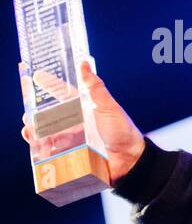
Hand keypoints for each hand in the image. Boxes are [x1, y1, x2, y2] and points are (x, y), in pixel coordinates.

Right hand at [20, 58, 145, 184]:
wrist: (131, 160)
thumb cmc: (122, 131)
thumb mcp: (108, 107)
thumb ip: (95, 88)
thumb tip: (84, 63)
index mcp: (84, 109)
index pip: (64, 94)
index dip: (51, 85)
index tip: (36, 76)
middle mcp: (76, 123)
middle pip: (51, 116)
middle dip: (37, 114)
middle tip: (28, 113)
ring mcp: (73, 140)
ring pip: (48, 134)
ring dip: (37, 132)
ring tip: (30, 130)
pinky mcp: (73, 155)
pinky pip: (53, 152)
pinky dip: (43, 150)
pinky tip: (39, 148)